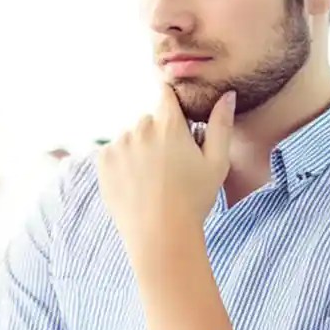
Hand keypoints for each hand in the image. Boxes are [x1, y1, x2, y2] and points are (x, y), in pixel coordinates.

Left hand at [97, 86, 234, 257]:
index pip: (166, 93)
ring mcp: (118, 144)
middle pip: (148, 119)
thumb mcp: (216, 163)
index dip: (172, 105)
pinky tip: (136, 183)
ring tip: (152, 179)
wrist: (160, 235)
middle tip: (169, 165)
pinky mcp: (103, 161)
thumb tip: (226, 94)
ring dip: (138, 148)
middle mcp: (140, 127)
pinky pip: (113, 151)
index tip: (177, 121)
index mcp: (169, 124)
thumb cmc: (193, 200)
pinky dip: (122, 162)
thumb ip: (221, 125)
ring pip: (130, 136)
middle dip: (157, 133)